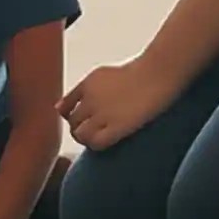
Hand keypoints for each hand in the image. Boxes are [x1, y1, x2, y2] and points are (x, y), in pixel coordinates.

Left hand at [57, 55, 177, 150]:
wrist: (156, 73)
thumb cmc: (137, 73)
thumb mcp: (103, 74)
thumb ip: (85, 88)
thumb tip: (62, 106)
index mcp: (87, 84)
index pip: (64, 107)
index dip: (70, 117)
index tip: (80, 121)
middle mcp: (90, 99)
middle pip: (72, 122)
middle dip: (79, 129)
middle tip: (92, 131)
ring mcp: (102, 113)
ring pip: (80, 134)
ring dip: (86, 139)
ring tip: (97, 138)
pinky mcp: (117, 126)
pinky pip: (96, 142)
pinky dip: (96, 145)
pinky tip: (106, 141)